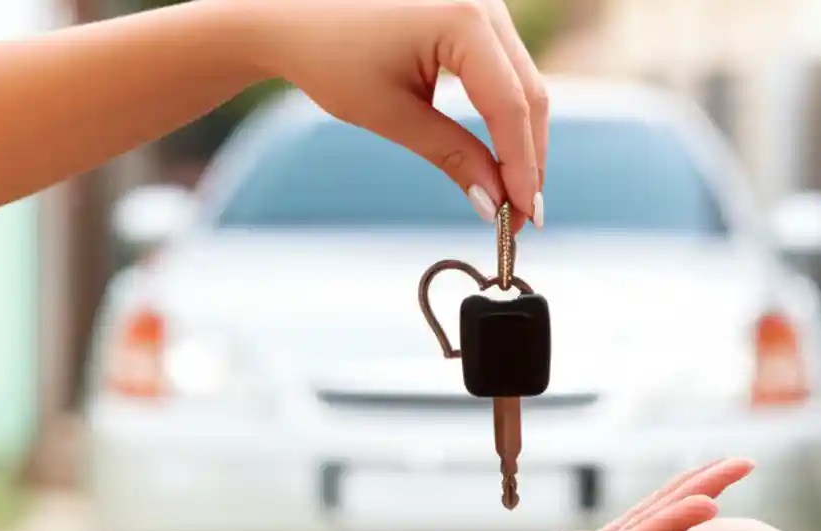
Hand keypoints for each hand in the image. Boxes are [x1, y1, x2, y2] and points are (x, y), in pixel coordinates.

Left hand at [234, 0, 547, 225]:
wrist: (291, 15)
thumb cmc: (328, 54)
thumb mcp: (393, 114)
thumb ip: (453, 156)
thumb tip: (494, 203)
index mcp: (464, 18)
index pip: (511, 107)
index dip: (522, 169)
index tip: (524, 218)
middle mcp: (485, 1)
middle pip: (529, 95)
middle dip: (529, 160)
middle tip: (522, 217)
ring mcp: (485, 3)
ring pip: (525, 84)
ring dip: (523, 140)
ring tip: (513, 195)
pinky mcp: (478, 13)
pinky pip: (507, 71)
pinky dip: (507, 115)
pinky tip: (504, 156)